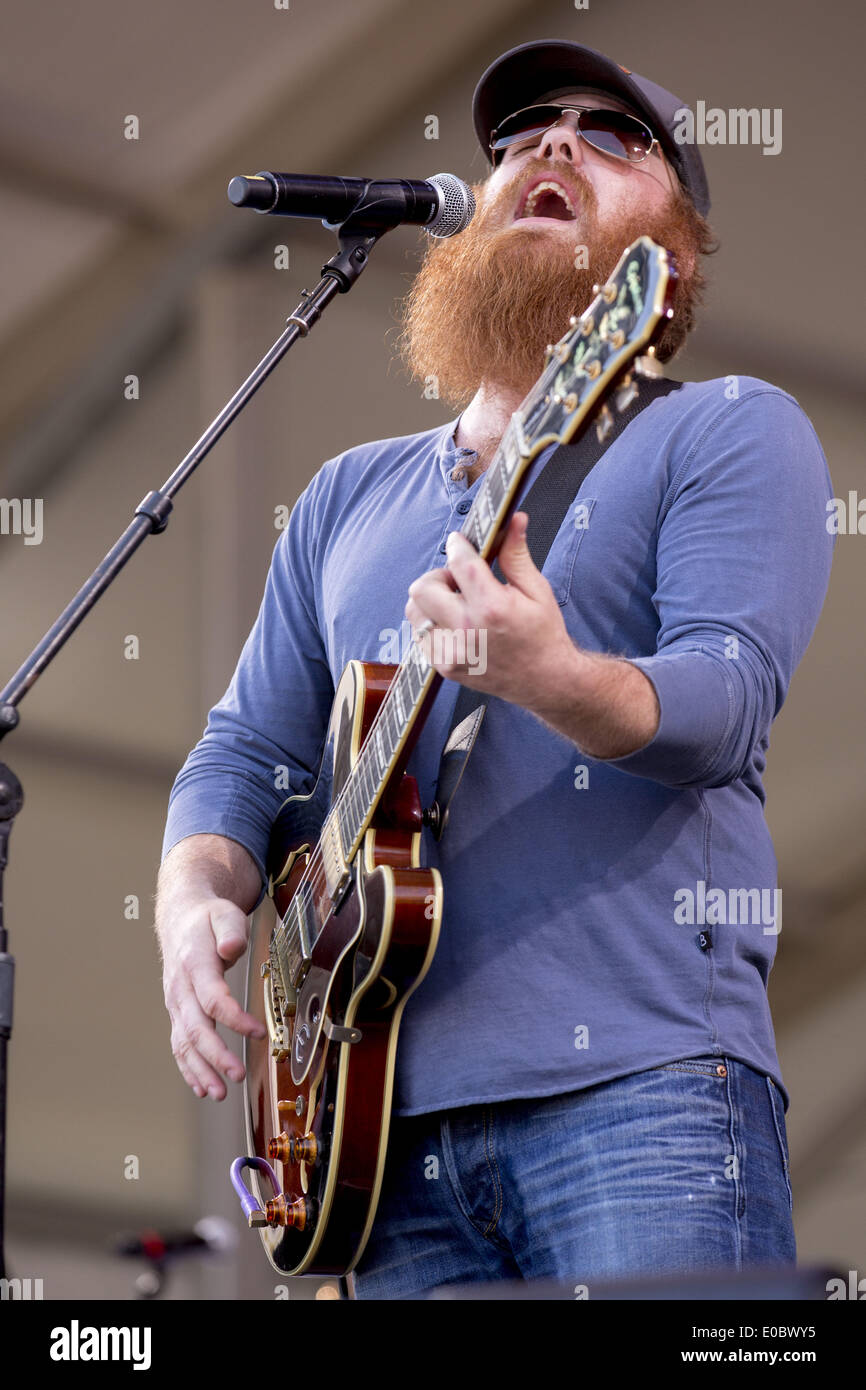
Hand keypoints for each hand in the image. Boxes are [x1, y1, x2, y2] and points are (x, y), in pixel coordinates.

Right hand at [158, 896, 266, 1100]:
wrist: (181, 919)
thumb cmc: (208, 919)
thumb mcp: (224, 914)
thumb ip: (230, 930)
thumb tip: (232, 948)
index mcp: (193, 964)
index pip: (212, 997)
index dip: (234, 1018)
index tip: (258, 1033)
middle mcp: (180, 988)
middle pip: (196, 1028)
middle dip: (216, 1056)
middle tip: (238, 1075)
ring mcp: (176, 1003)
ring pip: (184, 1043)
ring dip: (201, 1070)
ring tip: (220, 1093)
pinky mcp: (178, 1013)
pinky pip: (179, 1044)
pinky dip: (189, 1068)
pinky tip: (202, 1087)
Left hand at [404, 511, 579, 710]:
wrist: (545, 681)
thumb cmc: (543, 634)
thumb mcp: (537, 590)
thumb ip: (516, 555)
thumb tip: (513, 520)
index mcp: (492, 608)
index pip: (458, 563)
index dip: (457, 545)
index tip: (459, 542)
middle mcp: (466, 631)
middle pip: (422, 587)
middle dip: (439, 576)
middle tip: (459, 581)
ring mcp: (451, 653)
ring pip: (414, 611)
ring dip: (431, 600)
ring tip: (457, 604)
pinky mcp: (444, 667)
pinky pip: (421, 634)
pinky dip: (433, 623)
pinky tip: (456, 624)